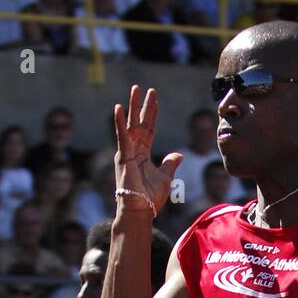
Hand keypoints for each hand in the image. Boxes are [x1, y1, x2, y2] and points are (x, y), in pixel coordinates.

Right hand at [114, 85, 182, 215]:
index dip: (152, 114)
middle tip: (143, 88)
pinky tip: (119, 108)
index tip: (154, 99)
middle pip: (140, 123)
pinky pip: (122, 136)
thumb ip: (170, 164)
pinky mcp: (123, 156)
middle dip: (142, 105)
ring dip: (132, 107)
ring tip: (134, 90)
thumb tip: (179, 155)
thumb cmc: (151, 197)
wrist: (141, 209)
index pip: (149, 129)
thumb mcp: (166, 177)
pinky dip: (120, 122)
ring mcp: (127, 152)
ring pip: (131, 125)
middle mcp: (134, 150)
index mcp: (143, 154)